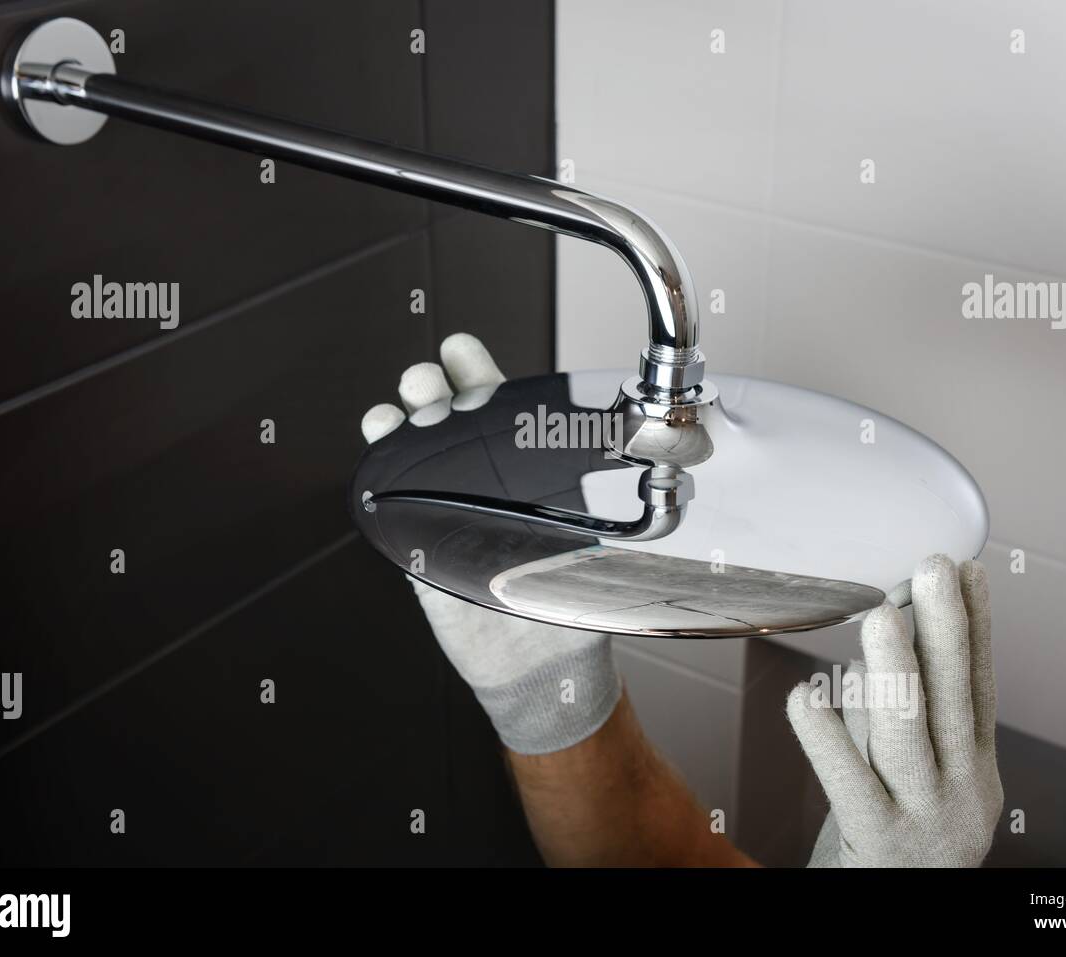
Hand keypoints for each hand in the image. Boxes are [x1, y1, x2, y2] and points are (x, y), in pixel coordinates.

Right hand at [360, 334, 621, 754]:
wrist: (535, 663)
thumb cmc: (571, 598)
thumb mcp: (605, 538)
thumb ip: (632, 493)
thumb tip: (689, 446)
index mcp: (524, 467)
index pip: (497, 406)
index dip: (476, 372)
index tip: (461, 350)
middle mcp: (479, 477)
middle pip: (445, 416)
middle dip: (431, 387)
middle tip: (429, 380)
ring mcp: (444, 503)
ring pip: (411, 446)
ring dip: (398, 417)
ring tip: (398, 409)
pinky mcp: (417, 537)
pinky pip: (391, 493)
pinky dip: (378, 460)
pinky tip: (377, 441)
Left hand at [787, 555, 1002, 866]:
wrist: (901, 914)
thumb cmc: (899, 839)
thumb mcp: (920, 775)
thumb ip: (904, 714)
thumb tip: (885, 638)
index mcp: (974, 769)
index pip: (980, 685)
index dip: (977, 626)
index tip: (968, 570)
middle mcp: (961, 791)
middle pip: (954, 701)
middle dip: (946, 629)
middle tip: (933, 569)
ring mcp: (924, 818)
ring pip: (908, 737)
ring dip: (896, 672)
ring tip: (882, 616)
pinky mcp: (879, 842)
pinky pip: (849, 785)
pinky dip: (827, 738)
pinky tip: (805, 696)